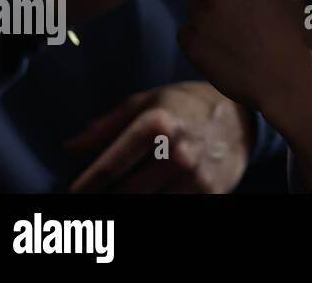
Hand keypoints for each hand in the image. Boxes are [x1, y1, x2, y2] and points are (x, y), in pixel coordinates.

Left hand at [66, 81, 253, 192]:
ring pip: (146, 206)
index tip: (74, 193)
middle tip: (95, 198)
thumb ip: (106, 126)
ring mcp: (194, 177)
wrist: (242, 116)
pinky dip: (157, 204)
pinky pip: (171, 210)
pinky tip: (153, 195)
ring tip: (126, 193)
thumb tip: (69, 148)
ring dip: (131, 202)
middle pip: (122, 195)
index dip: (84, 186)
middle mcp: (176, 152)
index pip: (107, 169)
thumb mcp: (148, 102)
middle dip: (104, 198)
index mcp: (156, 124)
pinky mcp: (209, 194)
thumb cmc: (187, 105)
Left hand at [179, 0, 311, 112]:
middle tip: (244, 19)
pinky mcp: (190, 42)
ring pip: (197, 8)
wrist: (286, 80)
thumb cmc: (295, 37)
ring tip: (236, 38)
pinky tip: (224, 50)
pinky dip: (201, 39)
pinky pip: (188, 32)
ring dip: (210, 18)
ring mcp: (200, 15)